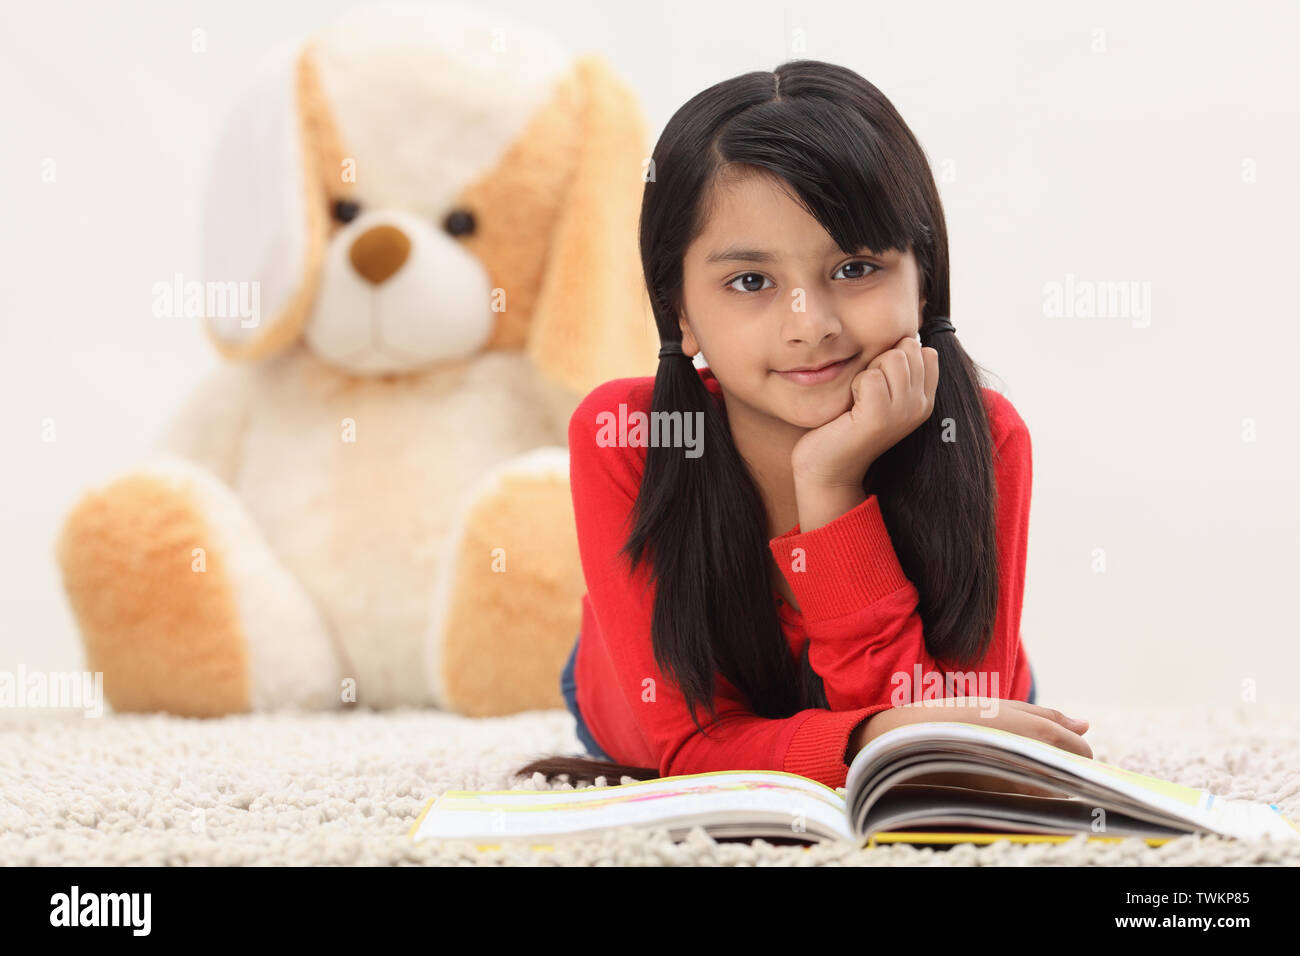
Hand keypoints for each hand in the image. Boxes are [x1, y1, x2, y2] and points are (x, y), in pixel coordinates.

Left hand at [790, 335, 938, 488]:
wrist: (827, 468)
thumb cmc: (846, 425)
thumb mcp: (879, 393)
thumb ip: (895, 368)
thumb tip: (905, 335)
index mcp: (924, 399)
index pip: (923, 351)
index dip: (894, 355)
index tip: (877, 383)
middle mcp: (920, 406)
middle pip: (908, 348)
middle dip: (879, 360)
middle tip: (865, 392)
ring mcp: (903, 413)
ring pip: (892, 358)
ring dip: (867, 372)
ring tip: (859, 399)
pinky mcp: (880, 418)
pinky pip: (870, 376)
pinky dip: (854, 385)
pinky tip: (851, 408)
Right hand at [851, 699, 1092, 798]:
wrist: (918, 743)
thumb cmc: (962, 717)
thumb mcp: (1005, 706)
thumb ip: (1050, 716)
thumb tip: (1086, 724)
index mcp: (1041, 733)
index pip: (1082, 750)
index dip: (1073, 746)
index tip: (1053, 741)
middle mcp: (1038, 761)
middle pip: (1072, 771)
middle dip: (1060, 761)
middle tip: (1028, 747)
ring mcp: (1023, 784)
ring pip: (1054, 785)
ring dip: (1043, 773)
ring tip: (1011, 756)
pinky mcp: (1007, 800)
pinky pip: (1032, 794)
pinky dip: (1025, 783)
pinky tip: (1001, 769)